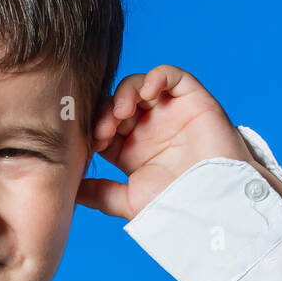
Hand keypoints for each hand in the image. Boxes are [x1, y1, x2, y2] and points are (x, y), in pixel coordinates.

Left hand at [76, 65, 258, 221]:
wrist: (215, 202)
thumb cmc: (177, 205)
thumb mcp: (128, 201)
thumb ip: (98, 193)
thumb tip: (67, 191)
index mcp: (129, 149)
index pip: (102, 125)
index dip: (93, 127)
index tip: (91, 144)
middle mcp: (147, 127)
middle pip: (115, 103)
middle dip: (105, 112)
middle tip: (104, 130)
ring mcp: (168, 112)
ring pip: (137, 86)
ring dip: (124, 94)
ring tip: (123, 114)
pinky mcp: (191, 100)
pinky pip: (170, 75)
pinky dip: (155, 76)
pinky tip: (146, 93)